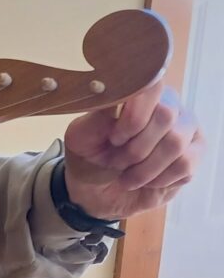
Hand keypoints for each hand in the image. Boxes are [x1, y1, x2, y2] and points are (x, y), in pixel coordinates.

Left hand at [62, 80, 203, 221]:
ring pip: (176, 143)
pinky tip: (145, 181)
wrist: (97, 191)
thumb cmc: (90, 156)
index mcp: (140, 94)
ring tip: (127, 174)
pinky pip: (185, 165)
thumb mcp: (81, 137)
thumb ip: (98, 117)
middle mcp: (169, 105)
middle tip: (116, 161)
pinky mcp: (195, 155)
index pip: (151, 87)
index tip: (114, 139)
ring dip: (145, 167)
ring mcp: (186, 129)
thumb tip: (117, 101)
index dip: (134, 116)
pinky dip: (158, 179)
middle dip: (135, 148)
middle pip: (166, 116)